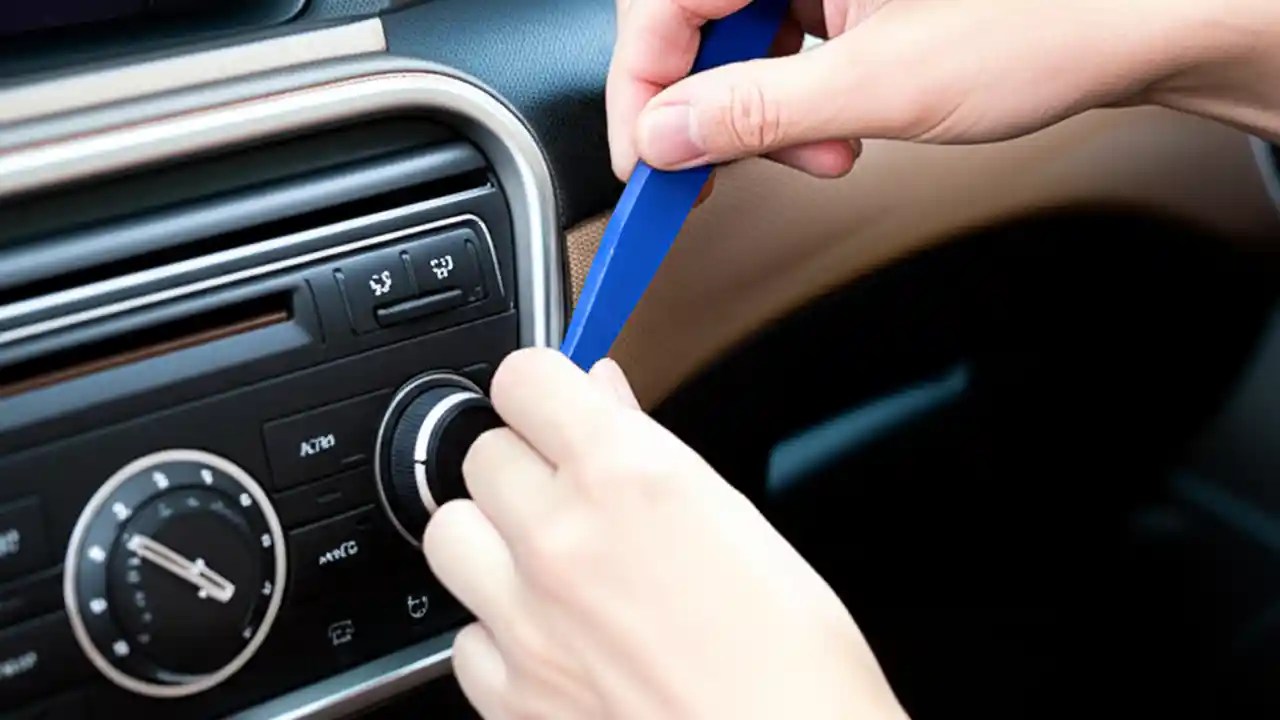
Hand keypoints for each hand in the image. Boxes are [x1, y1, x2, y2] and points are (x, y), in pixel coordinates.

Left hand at [423, 349, 907, 718]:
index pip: (524, 377)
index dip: (543, 387)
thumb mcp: (737, 518)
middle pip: (482, 453)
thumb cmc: (795, 657)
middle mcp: (560, 539)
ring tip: (551, 564)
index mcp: (625, 476)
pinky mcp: (511, 695)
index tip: (556, 401)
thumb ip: (647, 446)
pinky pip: (466, 637)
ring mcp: (526, 621)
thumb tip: (601, 395)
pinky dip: (498, 632)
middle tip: (572, 493)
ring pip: (451, 535)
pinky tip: (553, 637)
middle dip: (525, 465)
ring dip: (493, 539)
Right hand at [607, 0, 1279, 181]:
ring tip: (817, 155)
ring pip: (743, 32)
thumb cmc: (1052, 22)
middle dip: (709, 105)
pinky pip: (789, 36)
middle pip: (698, 16)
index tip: (645, 159)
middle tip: (716, 170)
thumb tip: (666, 136)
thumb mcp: (879, 87)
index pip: (663, 0)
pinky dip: (798, 94)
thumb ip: (755, 112)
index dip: (641, 86)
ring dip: (761, 109)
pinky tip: (834, 128)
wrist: (1145, 22)